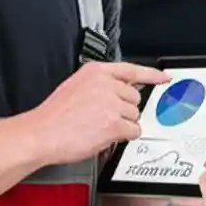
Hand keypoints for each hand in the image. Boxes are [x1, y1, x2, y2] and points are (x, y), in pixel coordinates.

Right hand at [26, 61, 169, 165]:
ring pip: (135, 115)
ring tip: (99, 127)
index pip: (131, 70)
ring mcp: (112, 103)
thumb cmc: (53, 116)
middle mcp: (106, 84)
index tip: (164, 77)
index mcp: (95, 72)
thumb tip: (118, 93)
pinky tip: (104, 135)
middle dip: (124, 110)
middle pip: (135, 98)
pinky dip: (123, 136)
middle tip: (104, 117)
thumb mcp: (75, 87)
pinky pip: (133, 131)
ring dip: (122, 124)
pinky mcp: (115, 124)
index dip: (151, 75)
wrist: (42, 133)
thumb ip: (99, 86)